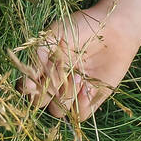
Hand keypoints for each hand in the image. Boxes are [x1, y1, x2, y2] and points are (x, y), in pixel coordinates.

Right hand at [19, 0, 140, 120]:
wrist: (115, 26)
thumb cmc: (82, 26)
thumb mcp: (55, 34)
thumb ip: (39, 54)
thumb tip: (30, 80)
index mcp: (44, 68)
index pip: (26, 88)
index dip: (26, 89)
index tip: (33, 82)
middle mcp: (57, 83)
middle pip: (39, 103)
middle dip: (44, 94)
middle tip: (57, 77)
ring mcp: (74, 91)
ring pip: (58, 110)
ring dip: (64, 97)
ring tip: (78, 77)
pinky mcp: (93, 98)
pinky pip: (80, 115)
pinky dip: (81, 105)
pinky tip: (87, 87)